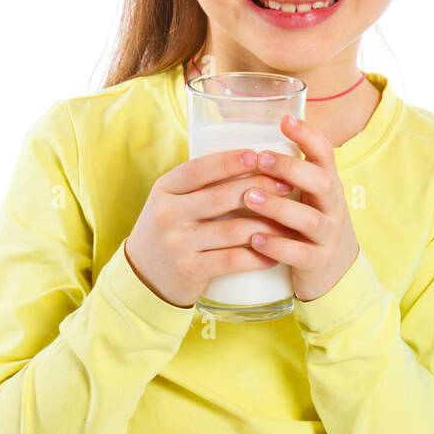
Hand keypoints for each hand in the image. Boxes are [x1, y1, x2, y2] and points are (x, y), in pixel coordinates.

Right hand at [124, 149, 299, 309]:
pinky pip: (232, 260)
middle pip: (222, 196)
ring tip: (290, 221)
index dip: (230, 161)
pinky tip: (275, 254)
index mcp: (164, 190)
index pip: (200, 169)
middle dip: (260, 188)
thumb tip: (251, 159)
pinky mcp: (189, 270)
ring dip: (268, 225)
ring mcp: (177, 243)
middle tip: (287, 186)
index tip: (259, 154)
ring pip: (233, 229)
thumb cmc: (169, 231)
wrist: (142, 278)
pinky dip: (258, 256)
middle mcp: (168, 214)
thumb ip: (199, 184)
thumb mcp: (171, 201)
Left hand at [238, 113, 359, 302]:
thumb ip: (292, 173)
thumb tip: (251, 139)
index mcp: (328, 186)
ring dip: (278, 207)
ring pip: (310, 219)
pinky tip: (256, 239)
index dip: (308, 135)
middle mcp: (333, 207)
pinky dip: (278, 246)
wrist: (338, 273)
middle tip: (261, 159)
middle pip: (323, 182)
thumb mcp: (311, 196)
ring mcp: (328, 236)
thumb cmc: (312, 226)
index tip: (285, 119)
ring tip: (249, 198)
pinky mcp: (319, 263)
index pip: (325, 154)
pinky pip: (301, 255)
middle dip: (292, 169)